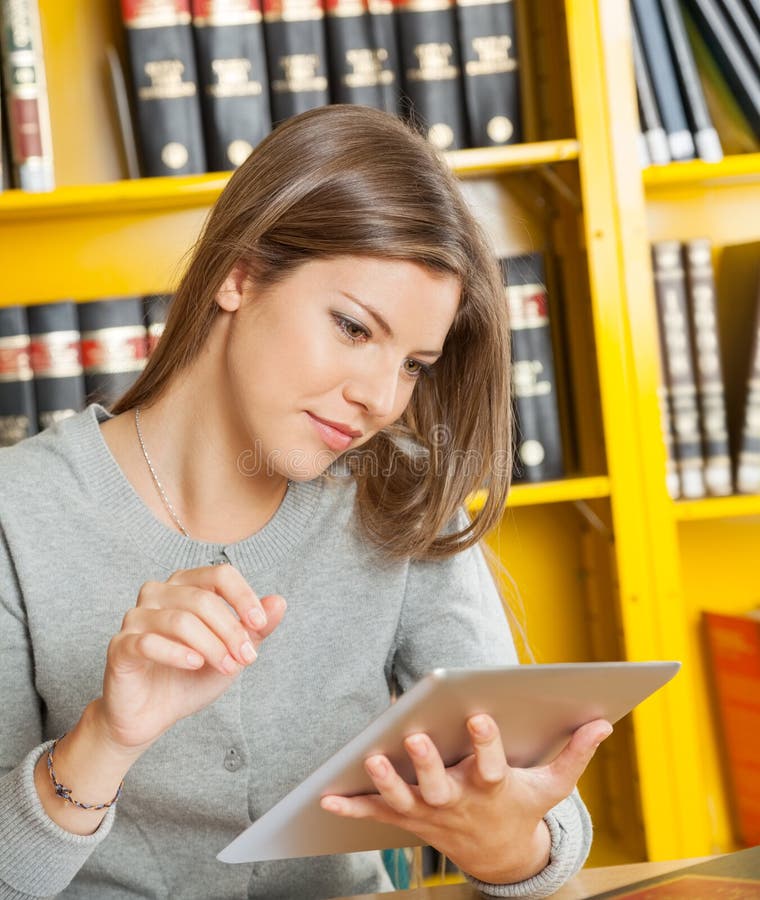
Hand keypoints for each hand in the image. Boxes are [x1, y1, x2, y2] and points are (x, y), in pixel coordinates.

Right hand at [94, 564, 285, 753]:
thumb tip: (280, 602)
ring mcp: (135, 617)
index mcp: (185, 584)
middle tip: (246, 658)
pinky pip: (150, 642)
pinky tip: (195, 665)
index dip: (243, 597)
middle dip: (231, 631)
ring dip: (212, 646)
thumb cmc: (192, 676)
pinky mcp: (120, 646)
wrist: (153, 715)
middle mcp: (157, 592)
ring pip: (181, 621)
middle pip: (203, 599)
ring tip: (227, 667)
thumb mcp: (232, 652)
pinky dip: (178, 653)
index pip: (219, 574)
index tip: (260, 623)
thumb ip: (255, 628)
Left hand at [321, 715, 611, 884]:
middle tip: (414, 737)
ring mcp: (431, 812)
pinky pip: (378, 814)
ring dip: (387, 781)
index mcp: (494, 787)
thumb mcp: (551, 786)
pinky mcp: (410, 819)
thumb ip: (574, 753)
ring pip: (405, 799)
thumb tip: (604, 721)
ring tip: (369, 759)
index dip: (485, 743)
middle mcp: (460, 801)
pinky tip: (325, 801)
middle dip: (427, 763)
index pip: (491, 764)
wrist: (499, 857)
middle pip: (440, 784)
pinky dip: (352, 808)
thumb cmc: (522, 808)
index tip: (479, 716)